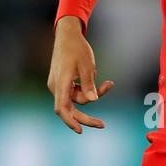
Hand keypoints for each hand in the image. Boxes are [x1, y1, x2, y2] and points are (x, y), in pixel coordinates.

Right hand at [48, 16, 113, 134]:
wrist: (67, 35)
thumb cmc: (77, 48)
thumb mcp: (87, 66)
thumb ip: (88, 85)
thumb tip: (92, 101)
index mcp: (61, 83)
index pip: (62, 108)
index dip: (70, 121)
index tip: (80, 130)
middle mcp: (57, 87)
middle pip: (70, 109)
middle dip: (86, 117)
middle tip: (102, 124)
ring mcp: (59, 85)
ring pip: (76, 99)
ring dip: (92, 95)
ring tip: (108, 84)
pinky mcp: (63, 82)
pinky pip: (76, 92)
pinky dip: (87, 89)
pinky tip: (96, 76)